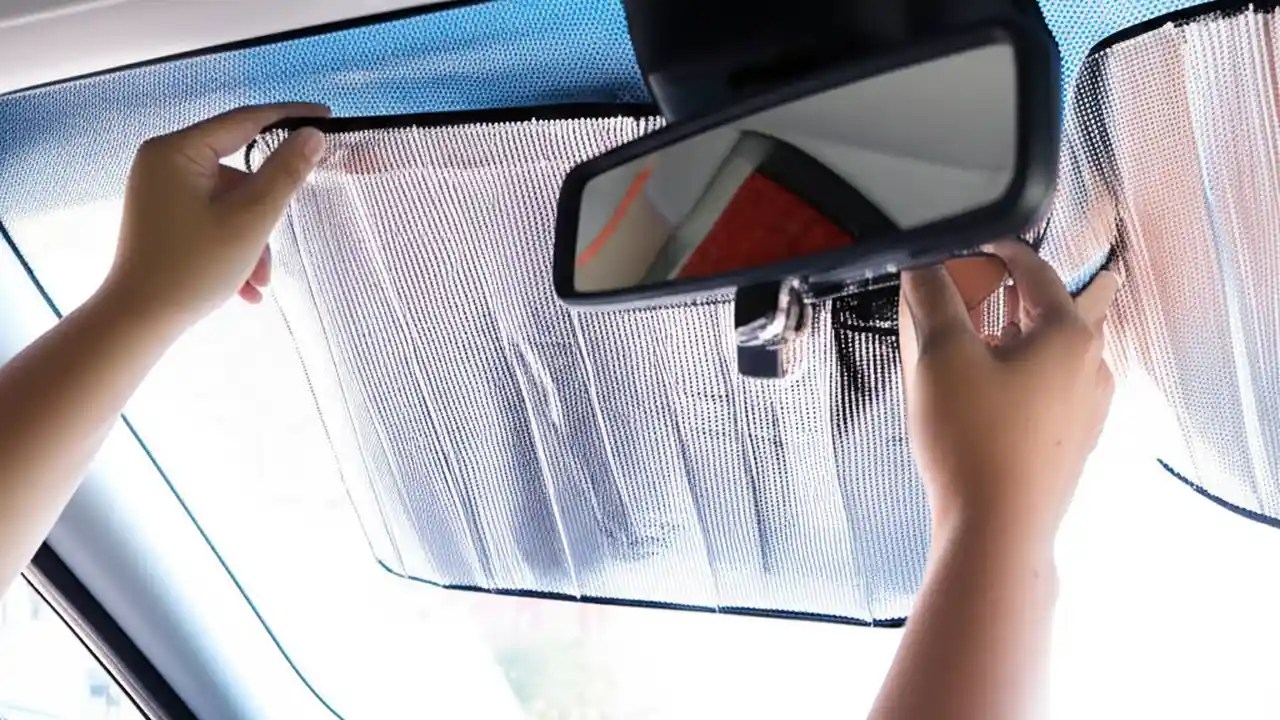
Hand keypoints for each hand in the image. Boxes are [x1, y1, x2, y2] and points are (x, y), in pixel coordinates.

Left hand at [102, 103, 329, 326]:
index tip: (328, 117)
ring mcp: (161, 191)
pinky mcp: (163, 216)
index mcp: (176, 150)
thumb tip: (313, 135)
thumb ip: (286, 172)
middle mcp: (163, 162)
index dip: (290, 117)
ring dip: (252, 241)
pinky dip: (233, 246)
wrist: (138, 321)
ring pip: (229, 203)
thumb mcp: (251, 219)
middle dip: (266, 213)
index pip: (245, 119)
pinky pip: (212, 218)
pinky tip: (245, 288)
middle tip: (282, 242)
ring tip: (258, 283)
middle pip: (238, 171)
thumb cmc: (192, 268)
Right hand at [899, 240, 1119, 546]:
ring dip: (1023, 336)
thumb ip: (931, 300)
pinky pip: (1053, 390)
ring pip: (1059, 353)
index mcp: (1070, 335)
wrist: (996, 529)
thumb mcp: (940, 357)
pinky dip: (1024, 375)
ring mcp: (1087, 410)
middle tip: (991, 290)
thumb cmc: (974, 442)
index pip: (1036, 270)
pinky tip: (987, 392)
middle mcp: (1091, 368)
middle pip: (1065, 309)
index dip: (999, 250)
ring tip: (980, 340)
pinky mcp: (1071, 442)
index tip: (971, 247)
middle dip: (1026, 294)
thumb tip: (924, 266)